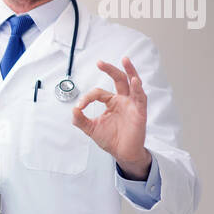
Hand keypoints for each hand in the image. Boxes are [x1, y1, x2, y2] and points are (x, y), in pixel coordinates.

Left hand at [72, 56, 151, 179]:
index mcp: (111, 102)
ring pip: (133, 84)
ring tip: (125, 60)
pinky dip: (138, 89)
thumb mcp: (91, 128)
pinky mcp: (140, 112)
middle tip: (100, 63)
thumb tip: (73, 109)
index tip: (80, 106)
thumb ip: (80, 119)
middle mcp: (123, 100)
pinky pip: (140, 98)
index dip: (88, 98)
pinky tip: (135, 81)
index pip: (98, 93)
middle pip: (119, 79)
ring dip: (130, 71)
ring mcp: (132, 105)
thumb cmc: (111, 139)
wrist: (122, 153)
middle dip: (110, 69)